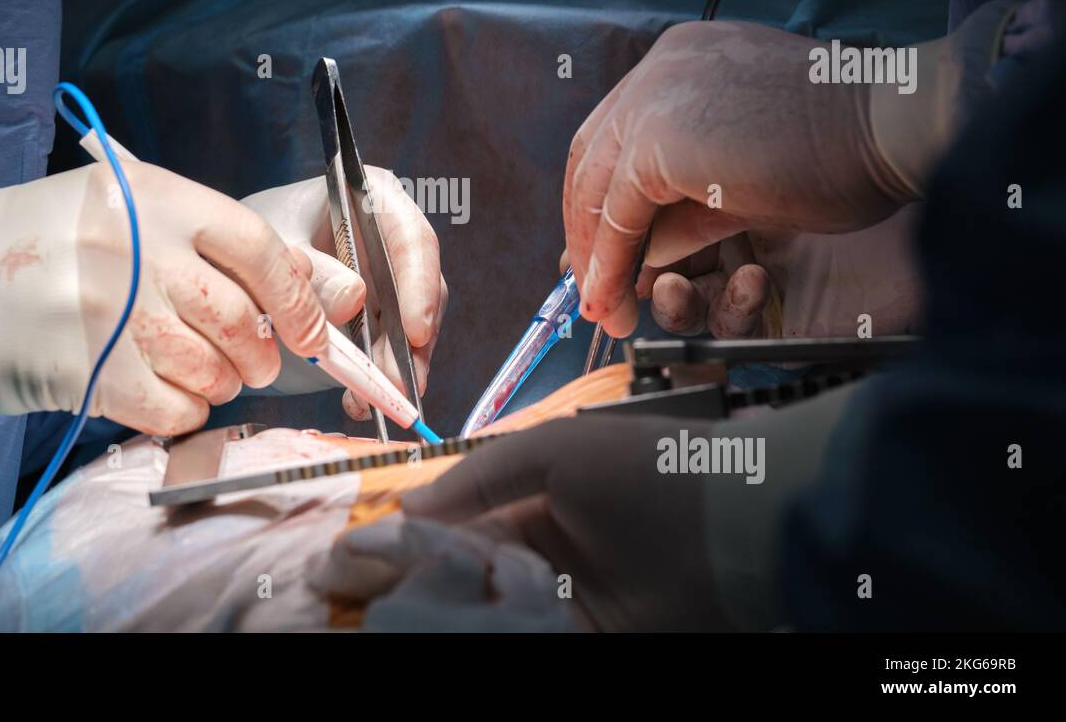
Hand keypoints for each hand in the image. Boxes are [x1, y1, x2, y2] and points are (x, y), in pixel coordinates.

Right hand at [0, 161, 329, 434]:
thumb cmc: (55, 241)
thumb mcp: (134, 210)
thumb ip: (220, 241)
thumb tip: (315, 281)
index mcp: (156, 198)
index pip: (258, 246)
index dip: (297, 296)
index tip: (309, 330)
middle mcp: (136, 251)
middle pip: (238, 317)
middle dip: (262, 353)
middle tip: (257, 362)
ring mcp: (109, 314)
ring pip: (211, 369)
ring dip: (224, 383)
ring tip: (211, 377)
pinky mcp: (86, 372)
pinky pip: (172, 408)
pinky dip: (187, 411)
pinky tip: (172, 397)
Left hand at [242, 168, 446, 419]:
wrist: (228, 266)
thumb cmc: (250, 240)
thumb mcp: (273, 247)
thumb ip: (309, 270)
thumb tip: (355, 298)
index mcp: (371, 199)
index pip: (412, 239)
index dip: (419, 285)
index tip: (415, 331)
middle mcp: (387, 238)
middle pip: (419, 290)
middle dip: (411, 342)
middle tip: (396, 382)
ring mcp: (384, 279)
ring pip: (410, 327)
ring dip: (397, 367)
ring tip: (373, 400)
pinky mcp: (375, 316)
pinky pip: (387, 349)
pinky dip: (377, 378)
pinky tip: (357, 402)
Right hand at [325, 416, 732, 630]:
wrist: (736, 525)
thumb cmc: (645, 470)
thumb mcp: (551, 453)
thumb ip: (477, 477)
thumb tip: (407, 510)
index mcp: (533, 499)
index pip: (456, 526)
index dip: (409, 543)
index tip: (356, 560)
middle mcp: (544, 550)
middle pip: (465, 577)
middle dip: (417, 589)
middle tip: (359, 604)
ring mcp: (565, 599)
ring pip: (489, 613)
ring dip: (449, 617)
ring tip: (392, 623)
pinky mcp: (586, 636)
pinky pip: (527, 637)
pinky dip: (492, 633)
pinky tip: (453, 630)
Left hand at [564, 21, 909, 336]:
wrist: (891, 128)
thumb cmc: (846, 148)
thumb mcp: (744, 177)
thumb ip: (687, 207)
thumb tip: (641, 253)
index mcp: (682, 60)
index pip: (616, 135)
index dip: (602, 199)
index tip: (604, 248)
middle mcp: (660, 68)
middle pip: (592, 157)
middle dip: (586, 231)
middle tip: (591, 288)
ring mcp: (654, 95)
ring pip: (597, 188)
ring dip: (594, 256)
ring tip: (601, 308)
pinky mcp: (657, 138)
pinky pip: (617, 213)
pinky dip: (610, 262)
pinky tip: (612, 298)